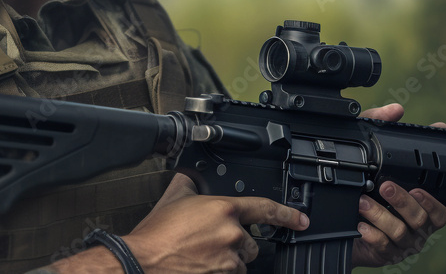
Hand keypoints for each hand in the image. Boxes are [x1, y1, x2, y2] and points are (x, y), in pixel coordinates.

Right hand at [123, 173, 307, 273]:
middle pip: (250, 243)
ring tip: (201, 255)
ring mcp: (228, 260)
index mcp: (223, 209)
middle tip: (211, 243)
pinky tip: (200, 265)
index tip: (301, 220)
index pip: (264, 209)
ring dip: (227, 261)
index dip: (287, 215)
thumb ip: (191, 187)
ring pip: (240, 263)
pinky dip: (219, 272)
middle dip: (236, 244)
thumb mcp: (175, 198)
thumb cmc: (156, 234)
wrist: (144, 260)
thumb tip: (193, 180)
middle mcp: (231, 235)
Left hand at [353, 103, 445, 266]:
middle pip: (420, 219)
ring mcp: (399, 243)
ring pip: (400, 232)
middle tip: (384, 187)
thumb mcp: (367, 152)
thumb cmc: (362, 186)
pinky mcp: (382, 254)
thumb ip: (381, 127)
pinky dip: (371, 233)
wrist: (338, 222)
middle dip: (402, 201)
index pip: (439, 210)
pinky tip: (359, 224)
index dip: (432, 200)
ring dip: (380, 215)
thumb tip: (397, 109)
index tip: (417, 187)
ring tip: (361, 202)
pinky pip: (383, 246)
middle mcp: (414, 228)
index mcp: (418, 207)